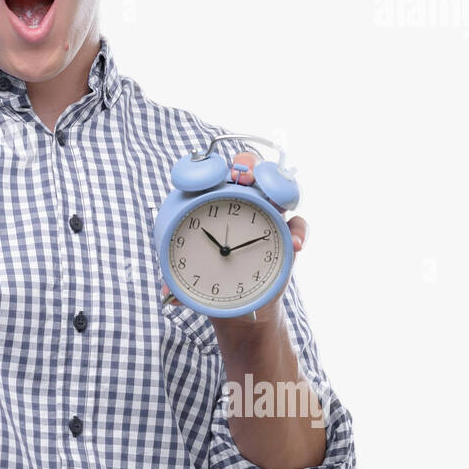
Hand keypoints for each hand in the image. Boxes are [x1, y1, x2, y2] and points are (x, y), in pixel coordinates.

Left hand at [161, 150, 308, 324]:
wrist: (240, 303)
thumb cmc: (212, 279)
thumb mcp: (190, 281)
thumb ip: (178, 284)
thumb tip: (169, 293)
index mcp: (212, 207)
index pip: (211, 177)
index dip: (211, 169)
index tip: (210, 174)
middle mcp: (241, 205)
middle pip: (248, 171)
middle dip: (248, 166)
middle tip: (243, 177)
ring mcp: (266, 217)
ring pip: (278, 188)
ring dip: (280, 188)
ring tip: (278, 201)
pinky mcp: (285, 235)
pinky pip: (297, 226)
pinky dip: (298, 232)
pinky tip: (295, 245)